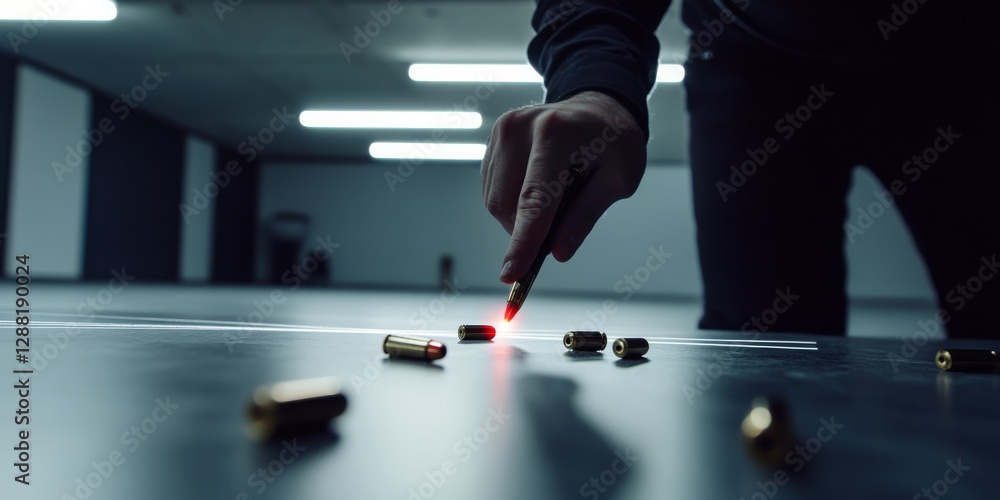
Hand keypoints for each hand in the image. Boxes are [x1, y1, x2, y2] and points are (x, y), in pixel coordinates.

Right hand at [482, 90, 646, 283]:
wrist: (598, 105)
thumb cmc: (614, 142)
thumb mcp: (618, 179)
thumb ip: (585, 216)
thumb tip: (558, 252)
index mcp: (556, 134)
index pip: (535, 199)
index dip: (523, 241)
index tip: (511, 275)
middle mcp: (521, 128)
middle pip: (508, 205)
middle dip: (526, 232)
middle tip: (559, 229)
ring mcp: (502, 131)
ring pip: (495, 201)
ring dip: (520, 218)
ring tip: (557, 196)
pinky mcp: (493, 140)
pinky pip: (492, 190)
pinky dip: (513, 204)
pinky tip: (539, 188)